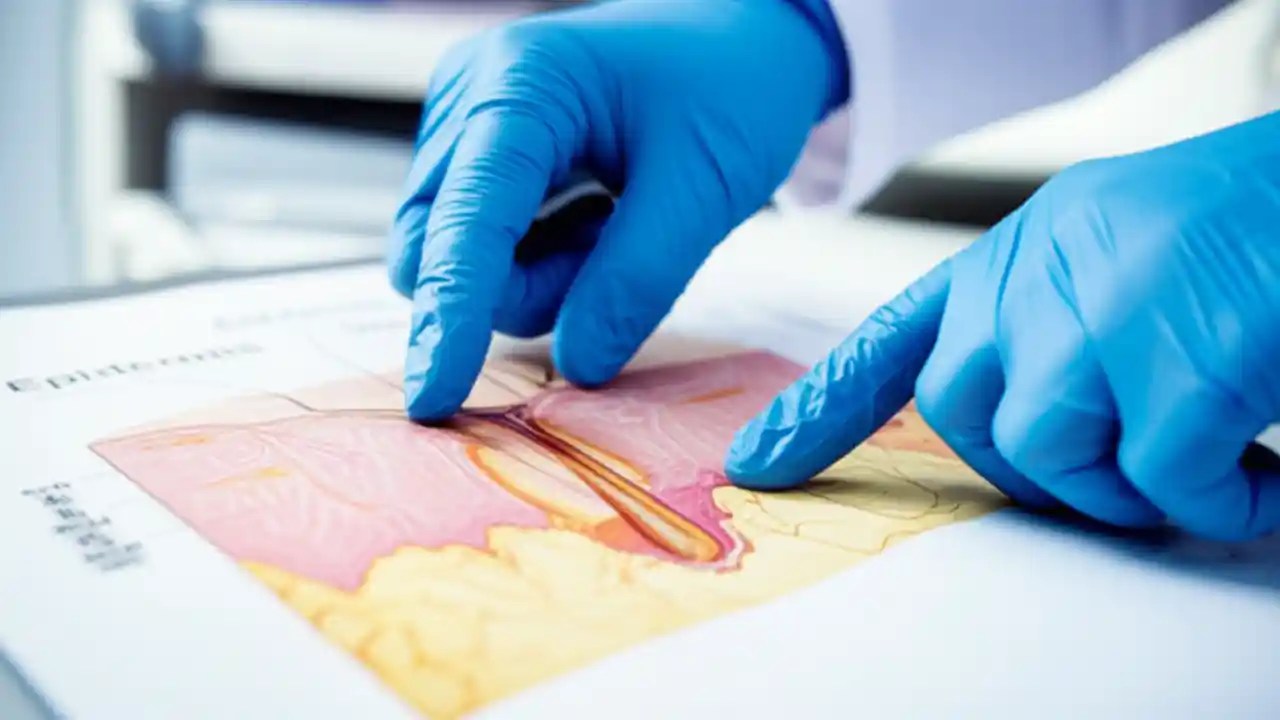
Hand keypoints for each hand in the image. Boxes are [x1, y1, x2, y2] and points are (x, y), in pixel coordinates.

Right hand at [388, 0, 847, 420]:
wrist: (745, 39)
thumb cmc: (734, 87)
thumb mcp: (705, 187)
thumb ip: (637, 280)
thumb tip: (575, 364)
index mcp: (522, 84)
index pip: (468, 218)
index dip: (451, 313)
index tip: (436, 397)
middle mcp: (472, 99)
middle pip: (440, 246)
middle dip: (521, 287)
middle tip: (611, 250)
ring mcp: (469, 127)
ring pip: (459, 256)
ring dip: (541, 277)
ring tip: (614, 226)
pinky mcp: (483, 156)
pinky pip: (486, 246)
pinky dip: (544, 262)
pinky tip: (597, 220)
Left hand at [727, 111, 1279, 540]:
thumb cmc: (1247, 228)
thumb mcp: (1119, 253)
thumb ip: (1047, 318)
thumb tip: (1018, 417)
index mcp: (1024, 248)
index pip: (896, 336)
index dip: (824, 406)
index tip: (763, 460)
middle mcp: (1042, 271)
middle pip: (969, 418)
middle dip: (1042, 469)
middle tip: (1130, 468)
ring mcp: (1104, 312)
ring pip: (1052, 459)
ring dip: (1131, 488)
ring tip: (1207, 462)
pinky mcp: (1181, 364)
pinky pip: (1162, 485)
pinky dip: (1218, 502)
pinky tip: (1262, 476)